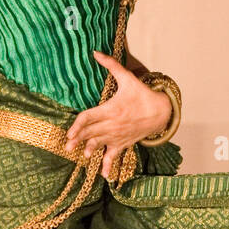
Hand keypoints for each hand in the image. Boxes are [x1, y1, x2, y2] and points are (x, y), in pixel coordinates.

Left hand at [64, 51, 172, 180]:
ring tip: (81, 156)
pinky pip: (114, 156)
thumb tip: (95, 52)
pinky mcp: (124, 143)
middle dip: (78, 140)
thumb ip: (111, 65)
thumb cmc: (142, 94)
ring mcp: (118, 135)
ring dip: (90, 150)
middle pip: (91, 133)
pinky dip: (108, 166)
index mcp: (111, 109)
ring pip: (100, 144)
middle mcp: (113, 124)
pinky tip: (103, 176)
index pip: (89, 118)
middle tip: (67, 147)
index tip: (69, 132)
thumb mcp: (127, 78)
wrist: (161, 111)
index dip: (77, 125)